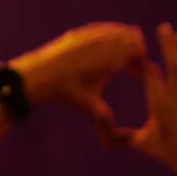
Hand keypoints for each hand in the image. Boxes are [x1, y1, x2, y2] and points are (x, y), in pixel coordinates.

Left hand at [9, 22, 145, 142]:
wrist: (34, 77)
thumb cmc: (64, 92)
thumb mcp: (88, 107)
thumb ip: (105, 121)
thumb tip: (109, 146)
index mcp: (109, 56)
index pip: (138, 47)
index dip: (142, 61)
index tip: (138, 74)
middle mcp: (101, 41)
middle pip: (132, 34)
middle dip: (135, 50)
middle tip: (132, 68)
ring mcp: (88, 34)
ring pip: (117, 29)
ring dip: (121, 43)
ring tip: (117, 63)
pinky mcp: (77, 33)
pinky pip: (101, 29)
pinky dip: (107, 39)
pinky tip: (100, 56)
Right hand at [112, 24, 176, 175]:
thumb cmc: (166, 152)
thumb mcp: (141, 143)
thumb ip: (119, 137)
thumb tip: (97, 138)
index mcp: (160, 107)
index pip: (153, 78)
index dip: (146, 63)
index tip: (137, 51)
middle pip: (175, 66)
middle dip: (169, 45)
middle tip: (163, 27)